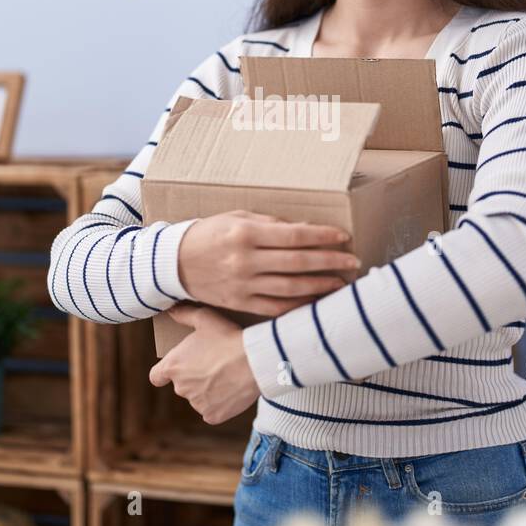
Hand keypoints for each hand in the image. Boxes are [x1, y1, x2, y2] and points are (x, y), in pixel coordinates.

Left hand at [148, 302, 261, 423]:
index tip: (171, 372)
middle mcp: (181, 387)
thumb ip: (184, 315)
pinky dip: (220, 405)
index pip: (156, 376)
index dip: (163, 374)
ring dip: (208, 391)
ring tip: (226, 376)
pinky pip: (212, 412)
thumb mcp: (204, 318)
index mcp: (174, 366)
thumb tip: (171, 311)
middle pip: (182, 385)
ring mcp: (197, 403)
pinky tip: (231, 391)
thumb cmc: (228, 337)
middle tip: (213, 365)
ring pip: (199, 398)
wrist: (254, 361)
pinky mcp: (213, 415)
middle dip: (194, 377)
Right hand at [176, 210, 359, 314]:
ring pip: (290, 288)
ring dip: (320, 286)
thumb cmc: (208, 234)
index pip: (293, 235)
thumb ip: (270, 224)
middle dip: (329, 262)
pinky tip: (315, 303)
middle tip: (353, 261)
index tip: (342, 237)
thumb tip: (304, 229)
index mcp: (245, 233)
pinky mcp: (240, 303)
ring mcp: (243, 285)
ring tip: (341, 284)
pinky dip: (298, 307)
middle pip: (297, 262)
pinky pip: (275, 308)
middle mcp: (245, 260)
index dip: (321, 237)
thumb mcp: (236, 217)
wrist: (173, 264)